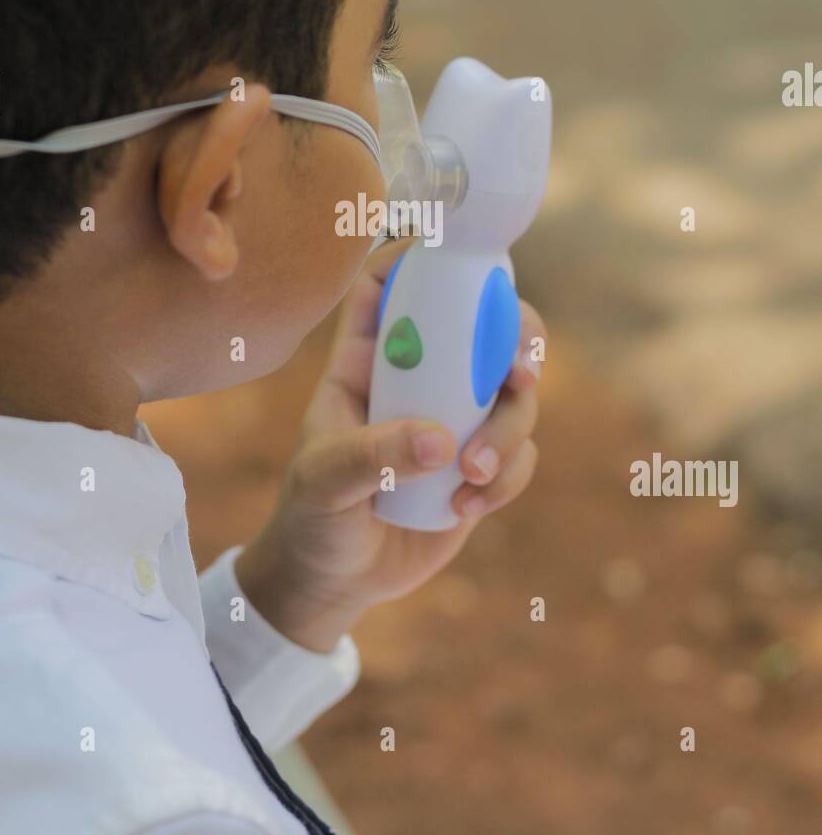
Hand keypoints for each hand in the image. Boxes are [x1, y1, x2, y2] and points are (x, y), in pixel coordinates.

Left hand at [235, 237, 543, 650]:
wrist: (334, 581)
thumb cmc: (312, 518)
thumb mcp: (325, 483)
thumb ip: (373, 456)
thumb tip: (440, 440)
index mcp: (366, 362)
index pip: (386, 286)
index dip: (418, 255)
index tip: (455, 253)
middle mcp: (417, 380)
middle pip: (483, 324)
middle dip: (517, 336)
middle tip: (521, 373)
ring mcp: (455, 420)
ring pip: (514, 394)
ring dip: (511, 430)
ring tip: (474, 474)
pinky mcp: (480, 465)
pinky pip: (521, 453)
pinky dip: (508, 476)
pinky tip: (465, 508)